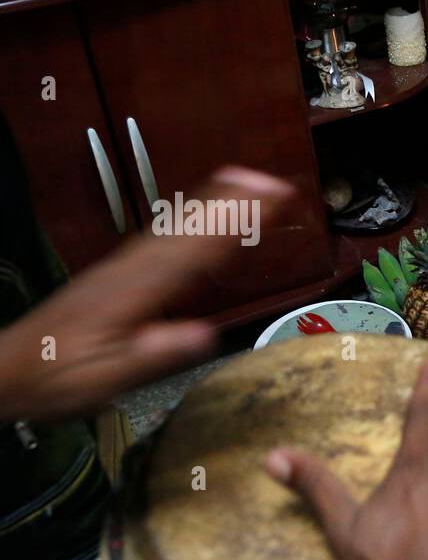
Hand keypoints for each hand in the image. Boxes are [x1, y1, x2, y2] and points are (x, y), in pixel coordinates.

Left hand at [0, 167, 294, 424]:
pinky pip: (159, 237)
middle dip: (230, 202)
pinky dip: (184, 219)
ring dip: (210, 202)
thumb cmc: (58, 377)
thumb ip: (155, 354)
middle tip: (269, 181)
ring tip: (243, 182)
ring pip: (173, 227)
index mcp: (136, 292)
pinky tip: (195, 215)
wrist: (8, 368)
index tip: (267, 201)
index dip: (234, 222)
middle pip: (187, 227)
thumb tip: (203, 335)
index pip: (195, 249)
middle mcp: (131, 270)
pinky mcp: (116, 274)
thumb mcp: (108, 378)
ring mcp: (122, 268)